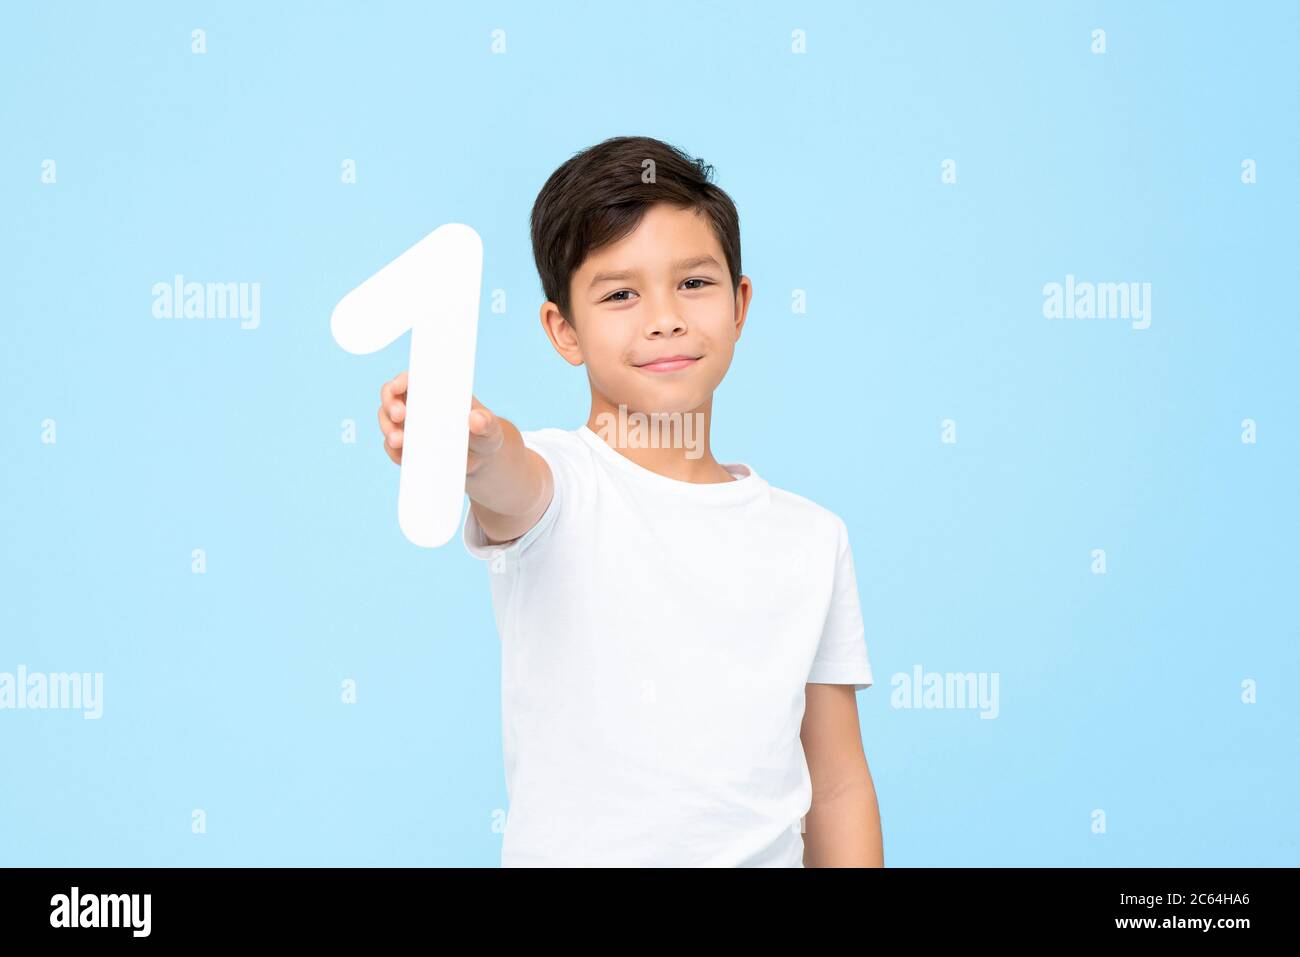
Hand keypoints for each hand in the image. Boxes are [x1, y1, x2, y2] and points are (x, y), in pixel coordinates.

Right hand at [377, 371, 504, 472]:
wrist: (480, 461)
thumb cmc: (484, 435)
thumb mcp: (490, 428)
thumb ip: (486, 422)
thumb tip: (476, 419)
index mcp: (434, 390)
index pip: (411, 379)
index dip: (400, 380)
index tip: (398, 387)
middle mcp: (416, 404)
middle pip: (391, 397)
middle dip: (389, 405)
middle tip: (399, 416)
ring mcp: (409, 426)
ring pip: (387, 422)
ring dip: (388, 429)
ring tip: (398, 440)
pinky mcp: (407, 447)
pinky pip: (393, 448)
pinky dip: (395, 452)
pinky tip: (403, 457)